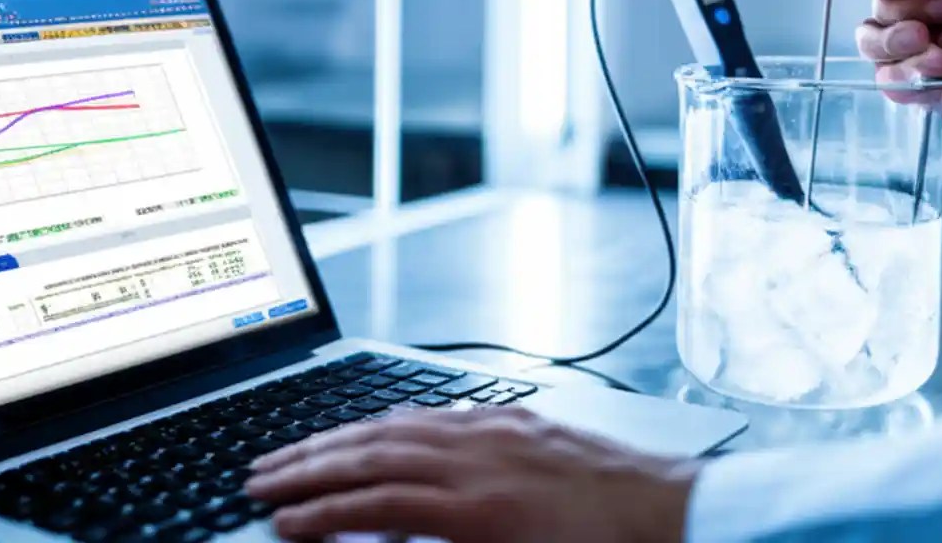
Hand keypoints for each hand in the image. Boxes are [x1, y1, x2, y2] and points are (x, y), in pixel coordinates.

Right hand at [246, 407, 697, 542]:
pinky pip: (438, 411)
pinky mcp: (518, 419)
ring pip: (396, 425)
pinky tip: (373, 427)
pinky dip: (391, 418)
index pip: (373, 507)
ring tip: (296, 450)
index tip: (276, 523)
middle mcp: (479, 458)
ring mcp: (498, 432)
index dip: (316, 515)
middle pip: (371, 455)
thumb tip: (384, 541)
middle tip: (258, 478)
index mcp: (477, 508)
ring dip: (338, 437)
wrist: (683, 520)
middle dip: (306, 466)